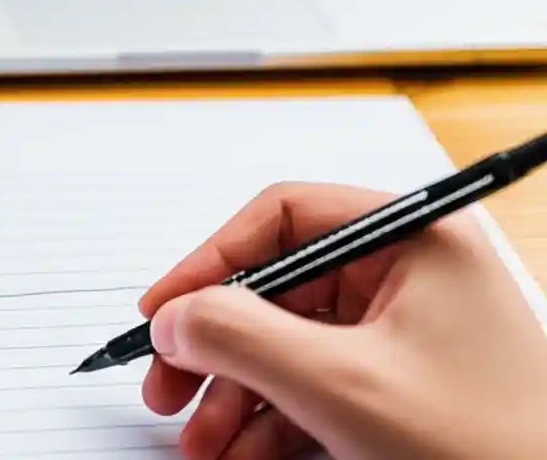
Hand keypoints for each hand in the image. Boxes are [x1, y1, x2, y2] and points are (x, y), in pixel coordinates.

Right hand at [139, 182, 546, 459]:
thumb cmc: (490, 446)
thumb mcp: (343, 386)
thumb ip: (243, 338)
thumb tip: (174, 317)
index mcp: (414, 239)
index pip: (284, 218)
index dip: (212, 261)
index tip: (164, 309)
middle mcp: (408, 271)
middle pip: (276, 285)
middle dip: (216, 344)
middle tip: (169, 382)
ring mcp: (404, 327)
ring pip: (286, 341)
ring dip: (234, 391)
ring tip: (201, 437)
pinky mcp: (398, 378)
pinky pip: (311, 380)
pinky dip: (268, 415)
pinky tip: (239, 449)